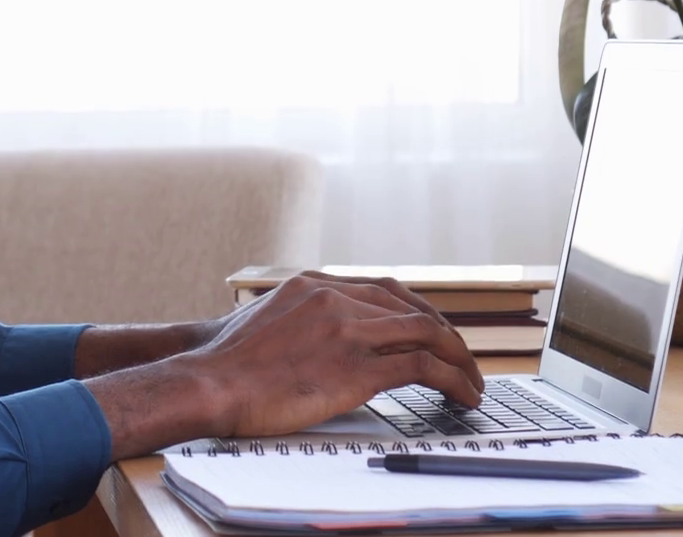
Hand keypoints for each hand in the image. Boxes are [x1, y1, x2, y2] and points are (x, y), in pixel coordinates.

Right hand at [85, 274, 482, 456]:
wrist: (209, 381)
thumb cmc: (225, 363)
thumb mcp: (264, 321)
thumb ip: (298, 319)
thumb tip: (318, 340)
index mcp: (313, 284)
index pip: (383, 289)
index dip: (416, 311)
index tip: (432, 331)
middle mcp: (336, 298)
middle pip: (412, 307)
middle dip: (445, 334)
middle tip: (461, 358)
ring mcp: (348, 330)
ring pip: (428, 333)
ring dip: (460, 360)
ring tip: (473, 383)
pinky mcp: (357, 366)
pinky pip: (423, 368)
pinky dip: (453, 381)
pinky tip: (462, 397)